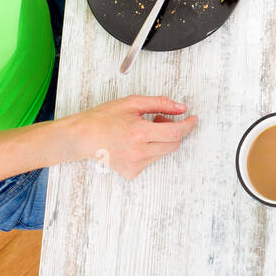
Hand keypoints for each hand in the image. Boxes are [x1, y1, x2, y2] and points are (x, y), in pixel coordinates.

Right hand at [71, 95, 197, 178]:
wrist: (82, 137)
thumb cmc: (103, 118)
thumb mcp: (133, 103)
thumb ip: (160, 104)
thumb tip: (181, 108)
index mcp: (139, 132)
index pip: (176, 132)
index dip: (189, 125)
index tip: (193, 119)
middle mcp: (139, 152)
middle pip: (173, 144)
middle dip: (174, 130)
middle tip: (160, 120)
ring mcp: (135, 165)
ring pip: (163, 152)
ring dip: (161, 140)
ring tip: (143, 130)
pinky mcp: (131, 172)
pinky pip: (151, 161)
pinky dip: (150, 150)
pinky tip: (135, 143)